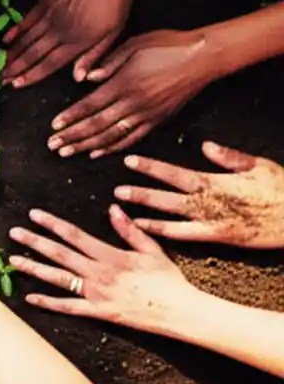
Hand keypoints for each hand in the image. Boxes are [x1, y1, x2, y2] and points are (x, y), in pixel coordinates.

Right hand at [2, 0, 131, 86]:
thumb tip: (77, 77)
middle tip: (1, 78)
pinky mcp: (44, 2)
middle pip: (34, 54)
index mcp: (78, 42)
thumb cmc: (115, 1)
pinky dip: (15, 31)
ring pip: (27, 39)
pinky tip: (5, 40)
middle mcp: (59, 32)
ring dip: (13, 53)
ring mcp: (49, 16)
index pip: (50, 64)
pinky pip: (26, 20)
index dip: (32, 75)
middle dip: (16, 68)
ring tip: (1, 64)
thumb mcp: (113, 32)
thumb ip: (94, 56)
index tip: (16, 85)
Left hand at [8, 204, 200, 334]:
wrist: (180, 312)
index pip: (75, 236)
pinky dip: (48, 302)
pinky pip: (69, 307)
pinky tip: (29, 297)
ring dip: (34, 268)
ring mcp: (97, 295)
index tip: (34, 214)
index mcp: (111, 255)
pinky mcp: (99, 313)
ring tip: (13, 260)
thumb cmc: (168, 280)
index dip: (53, 224)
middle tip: (13, 233)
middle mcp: (99, 274)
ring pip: (59, 279)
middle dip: (35, 242)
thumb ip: (130, 229)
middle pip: (60, 254)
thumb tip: (112, 208)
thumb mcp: (152, 249)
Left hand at [46, 29, 221, 158]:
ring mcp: (146, 114)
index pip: (90, 105)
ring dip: (87, 146)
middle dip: (72, 136)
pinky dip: (113, 147)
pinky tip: (97, 152)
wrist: (204, 56)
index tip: (53, 126)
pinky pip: (132, 138)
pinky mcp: (158, 120)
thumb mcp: (134, 44)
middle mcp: (133, 102)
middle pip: (96, 124)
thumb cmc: (168, 45)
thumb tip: (86, 78)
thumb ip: (108, 61)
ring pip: (111, 135)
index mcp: (124, 82)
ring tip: (67, 152)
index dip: (70, 117)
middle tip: (52, 145)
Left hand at [115, 143, 283, 248]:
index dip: (151, 167)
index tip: (129, 161)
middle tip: (115, 189)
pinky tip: (145, 228)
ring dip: (146, 211)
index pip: (175, 172)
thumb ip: (229, 157)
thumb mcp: (258, 165)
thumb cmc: (281, 188)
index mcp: (215, 180)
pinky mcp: (219, 237)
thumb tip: (205, 146)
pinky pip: (185, 235)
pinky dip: (164, 231)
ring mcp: (212, 221)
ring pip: (171, 216)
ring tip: (122, 207)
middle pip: (167, 195)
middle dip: (140, 192)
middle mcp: (209, 201)